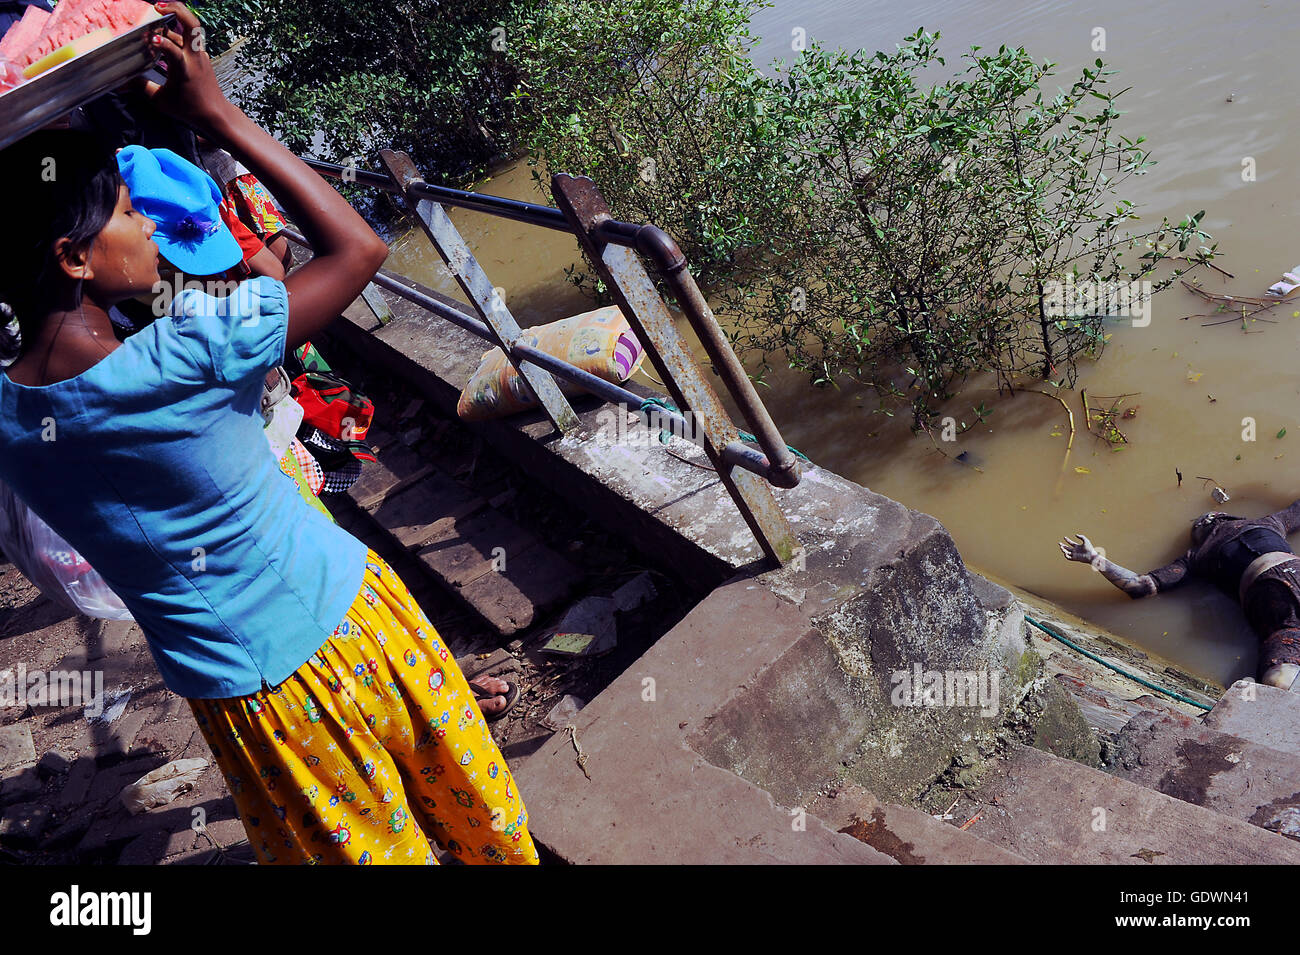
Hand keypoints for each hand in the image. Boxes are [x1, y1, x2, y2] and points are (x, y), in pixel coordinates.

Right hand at [138, 3, 229, 131]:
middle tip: (157, 6)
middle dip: (177, 10)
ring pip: (190, 29)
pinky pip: (188, 39)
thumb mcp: (161, 100)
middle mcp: (194, 58)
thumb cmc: (190, 109)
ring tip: (157, 13)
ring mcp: (200, 55)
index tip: (151, 39)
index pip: (174, 51)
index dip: (162, 43)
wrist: (215, 114)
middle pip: (192, 25)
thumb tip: (120, 84)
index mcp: (184, 70)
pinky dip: (176, 32)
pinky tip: (162, 33)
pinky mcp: (201, 56)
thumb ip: (141, 88)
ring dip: (176, 18)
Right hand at [1059, 533, 1099, 563]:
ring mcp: (1075, 555)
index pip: (1071, 543)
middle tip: (1059, 543)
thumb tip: (1075, 535)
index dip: (1067, 540)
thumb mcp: (1086, 540)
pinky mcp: (1075, 558)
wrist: (1091, 555)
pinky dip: (1066, 556)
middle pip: (1067, 548)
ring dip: (1064, 550)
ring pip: (1067, 552)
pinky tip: (1065, 553)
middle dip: (1063, 545)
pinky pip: (1069, 558)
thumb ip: (1081, 537)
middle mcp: (1075, 550)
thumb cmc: (1089, 548)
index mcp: (1077, 546)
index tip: (1064, 537)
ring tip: (1061, 547)